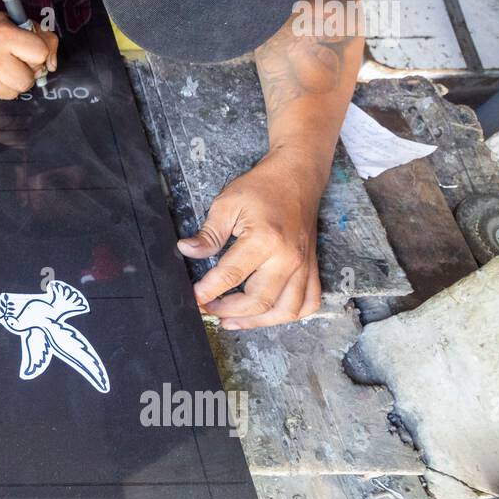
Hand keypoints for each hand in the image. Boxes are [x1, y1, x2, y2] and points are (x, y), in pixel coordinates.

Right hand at [0, 1, 57, 99]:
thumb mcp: (16, 22)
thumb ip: (42, 38)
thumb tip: (52, 66)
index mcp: (4, 35)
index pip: (40, 54)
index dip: (40, 54)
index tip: (30, 50)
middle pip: (28, 80)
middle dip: (28, 72)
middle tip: (17, 61)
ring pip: (16, 92)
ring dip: (15, 83)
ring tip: (4, 68)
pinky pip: (2, 97)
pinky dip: (2, 88)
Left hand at [177, 147, 328, 329]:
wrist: (297, 176)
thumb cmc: (262, 187)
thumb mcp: (227, 203)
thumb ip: (208, 233)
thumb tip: (187, 251)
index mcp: (265, 239)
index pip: (231, 275)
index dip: (208, 292)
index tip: (193, 298)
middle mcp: (288, 258)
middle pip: (259, 301)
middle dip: (228, 311)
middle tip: (207, 310)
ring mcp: (304, 265)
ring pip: (285, 310)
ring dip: (256, 322)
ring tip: (231, 322)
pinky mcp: (312, 268)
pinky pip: (307, 303)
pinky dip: (288, 316)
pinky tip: (266, 316)